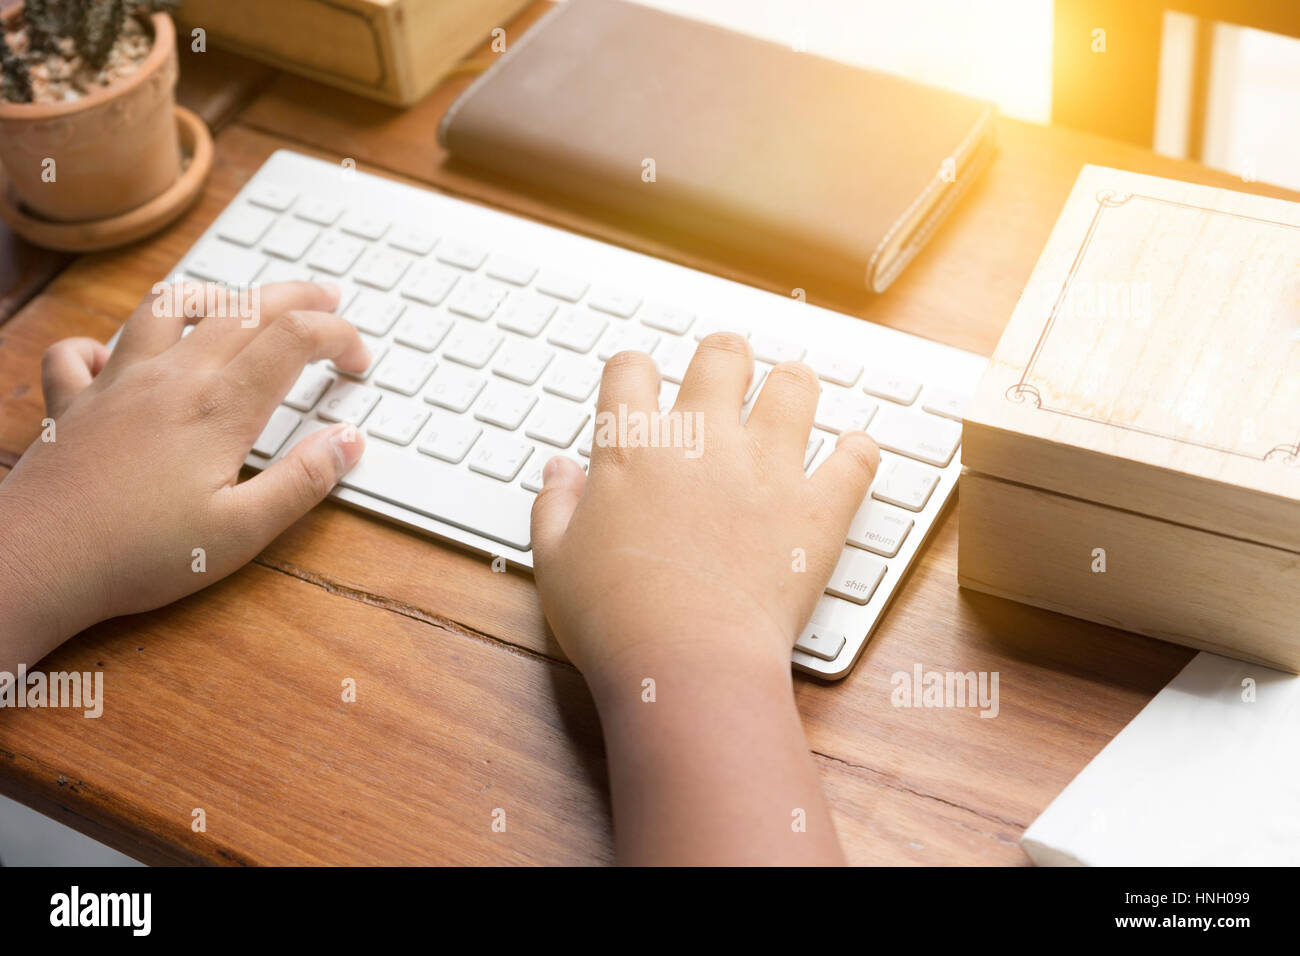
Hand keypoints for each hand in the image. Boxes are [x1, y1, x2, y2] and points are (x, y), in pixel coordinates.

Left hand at [0, 281, 369, 667]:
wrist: (37, 564)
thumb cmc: (139, 555)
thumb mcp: (243, 533)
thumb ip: (303, 482)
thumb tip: (348, 440)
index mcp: (220, 407)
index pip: (294, 338)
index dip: (338, 336)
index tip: (358, 360)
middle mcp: (171, 379)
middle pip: (243, 307)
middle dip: (296, 297)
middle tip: (328, 298)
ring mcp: (116, 384)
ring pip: (165, 307)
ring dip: (210, 294)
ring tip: (234, 300)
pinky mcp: (71, 404)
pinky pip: (80, 352)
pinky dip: (103, 345)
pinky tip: (116, 359)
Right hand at [531, 333, 879, 685]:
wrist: (686, 662)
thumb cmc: (615, 620)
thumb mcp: (556, 562)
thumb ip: (554, 506)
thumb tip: (557, 470)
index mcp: (631, 449)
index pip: (630, 370)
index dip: (635, 372)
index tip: (641, 385)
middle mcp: (700, 441)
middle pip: (721, 357)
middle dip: (725, 357)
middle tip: (728, 374)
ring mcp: (765, 468)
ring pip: (794, 386)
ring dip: (792, 386)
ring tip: (790, 394)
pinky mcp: (817, 507)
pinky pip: (855, 458)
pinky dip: (858, 452)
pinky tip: (851, 454)